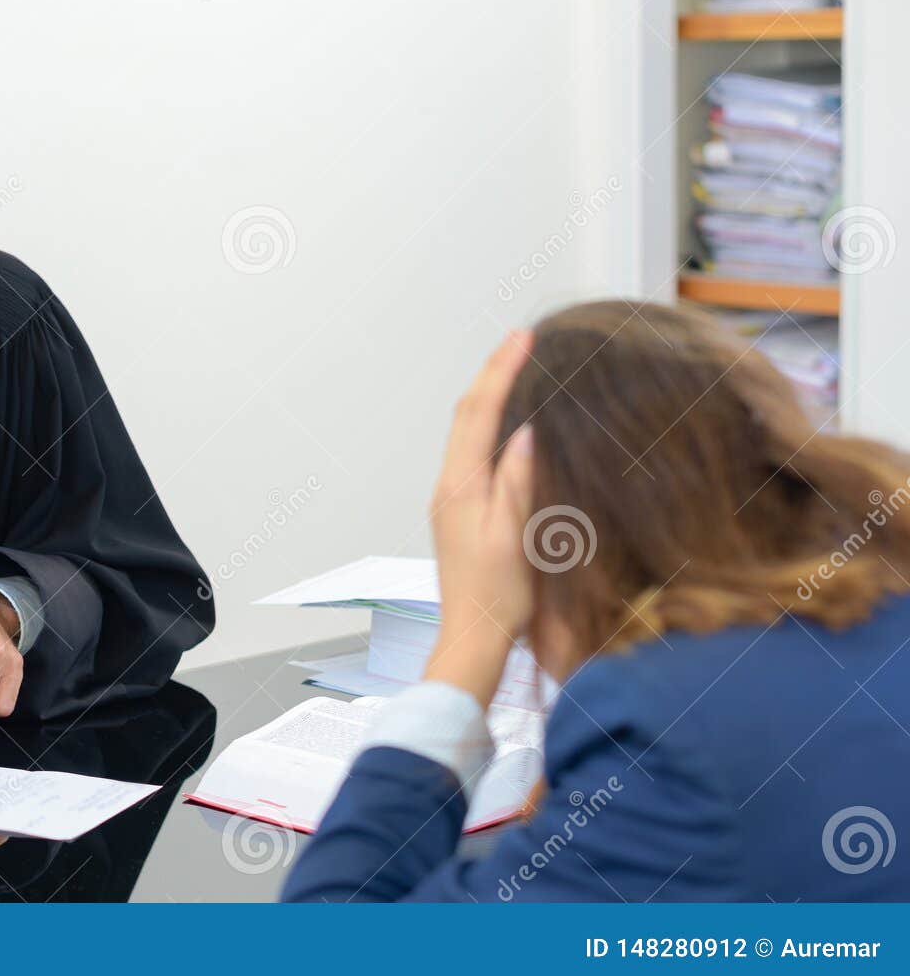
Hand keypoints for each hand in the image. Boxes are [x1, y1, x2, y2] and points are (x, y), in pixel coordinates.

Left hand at [425, 331, 537, 706]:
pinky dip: (490, 426)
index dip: (500, 372)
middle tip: (520, 340)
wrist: (474, 637)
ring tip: (517, 367)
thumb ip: (517, 482)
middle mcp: (450, 486)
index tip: (521, 338)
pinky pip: (474, 453)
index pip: (479, 414)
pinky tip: (510, 424)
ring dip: (490, 397)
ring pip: (469, 433)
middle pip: (468, 416)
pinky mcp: (461, 512)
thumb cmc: (499, 596)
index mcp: (461, 486)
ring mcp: (452, 499)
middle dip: (493, 374)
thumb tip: (524, 430)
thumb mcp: (514, 537)